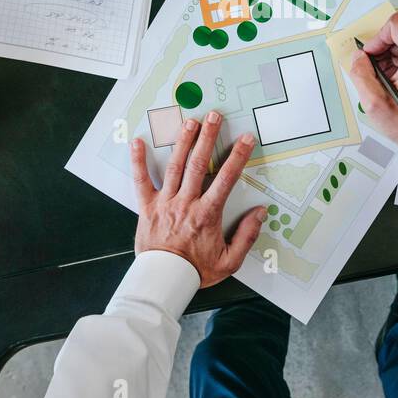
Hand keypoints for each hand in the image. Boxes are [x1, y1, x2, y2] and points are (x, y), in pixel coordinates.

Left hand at [130, 110, 265, 286]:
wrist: (163, 281)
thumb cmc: (195, 270)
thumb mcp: (229, 261)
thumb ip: (246, 236)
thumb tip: (259, 213)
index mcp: (207, 214)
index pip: (226, 179)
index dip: (237, 157)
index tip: (246, 139)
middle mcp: (186, 203)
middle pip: (198, 164)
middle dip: (208, 138)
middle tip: (214, 116)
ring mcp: (165, 203)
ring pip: (174, 167)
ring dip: (183, 142)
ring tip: (190, 122)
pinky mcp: (147, 207)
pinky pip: (141, 181)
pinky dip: (138, 161)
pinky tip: (138, 142)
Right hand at [347, 12, 397, 165]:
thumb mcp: (375, 103)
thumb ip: (361, 74)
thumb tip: (358, 58)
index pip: (397, 24)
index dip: (378, 36)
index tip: (371, 53)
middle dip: (381, 50)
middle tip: (372, 70)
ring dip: (389, 59)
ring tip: (382, 82)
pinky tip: (392, 84)